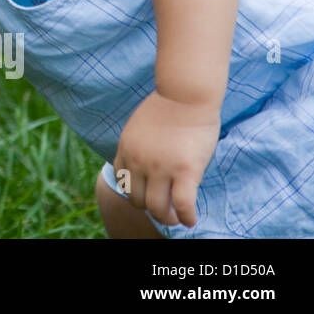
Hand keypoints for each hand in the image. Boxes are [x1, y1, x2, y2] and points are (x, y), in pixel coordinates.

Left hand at [112, 90, 220, 226]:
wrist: (184, 93)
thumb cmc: (169, 105)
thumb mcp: (139, 126)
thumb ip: (139, 145)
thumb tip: (146, 160)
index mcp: (126, 149)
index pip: (122, 181)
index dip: (134, 193)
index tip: (146, 196)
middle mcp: (138, 161)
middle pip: (136, 198)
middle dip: (149, 208)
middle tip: (164, 212)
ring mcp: (161, 167)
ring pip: (157, 207)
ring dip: (167, 218)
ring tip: (176, 219)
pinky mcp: (185, 171)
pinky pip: (182, 204)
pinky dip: (186, 217)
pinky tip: (191, 220)